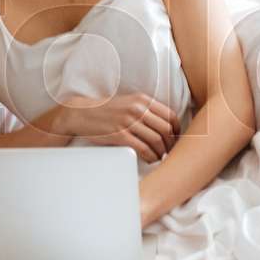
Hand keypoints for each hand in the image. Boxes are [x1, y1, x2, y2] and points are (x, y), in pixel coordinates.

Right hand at [54, 93, 179, 163]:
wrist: (82, 114)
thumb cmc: (107, 110)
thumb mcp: (129, 102)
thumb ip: (146, 109)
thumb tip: (166, 125)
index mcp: (142, 100)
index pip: (170, 115)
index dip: (177, 129)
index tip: (176, 138)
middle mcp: (137, 109)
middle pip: (166, 129)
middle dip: (171, 143)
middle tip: (170, 151)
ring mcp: (129, 122)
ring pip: (156, 140)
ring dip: (162, 152)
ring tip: (160, 157)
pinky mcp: (120, 135)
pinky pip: (143, 148)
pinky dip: (151, 156)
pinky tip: (150, 159)